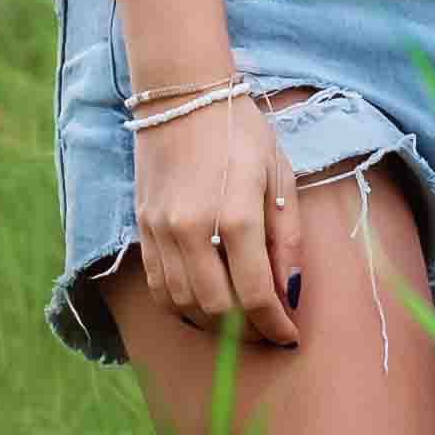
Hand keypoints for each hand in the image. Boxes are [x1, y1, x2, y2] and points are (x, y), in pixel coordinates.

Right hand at [126, 90, 304, 346]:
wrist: (184, 98)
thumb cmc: (242, 131)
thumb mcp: (280, 176)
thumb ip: (287, 237)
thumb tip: (292, 290)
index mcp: (237, 215)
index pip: (256, 293)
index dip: (275, 324)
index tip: (291, 336)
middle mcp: (193, 230)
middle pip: (218, 310)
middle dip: (247, 332)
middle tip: (269, 332)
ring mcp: (162, 233)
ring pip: (185, 306)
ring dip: (216, 325)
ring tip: (242, 323)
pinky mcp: (142, 231)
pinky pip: (160, 288)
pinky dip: (184, 307)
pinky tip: (206, 304)